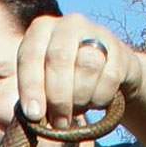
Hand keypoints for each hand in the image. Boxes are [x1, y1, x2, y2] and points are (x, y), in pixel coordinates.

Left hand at [14, 14, 142, 131]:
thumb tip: (27, 113)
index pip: (30, 55)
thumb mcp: (43, 86)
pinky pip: (109, 77)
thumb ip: (29, 96)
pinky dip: (101, 97)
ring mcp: (95, 33)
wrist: (108, 77)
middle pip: (59, 58)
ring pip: (86, 66)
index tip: (34, 115)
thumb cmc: (67, 84)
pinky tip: (96, 101)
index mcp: (41, 30)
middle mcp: (68, 24)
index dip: (31, 87)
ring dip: (80, 97)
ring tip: (78, 109)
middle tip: (60, 122)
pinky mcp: (118, 50)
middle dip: (57, 97)